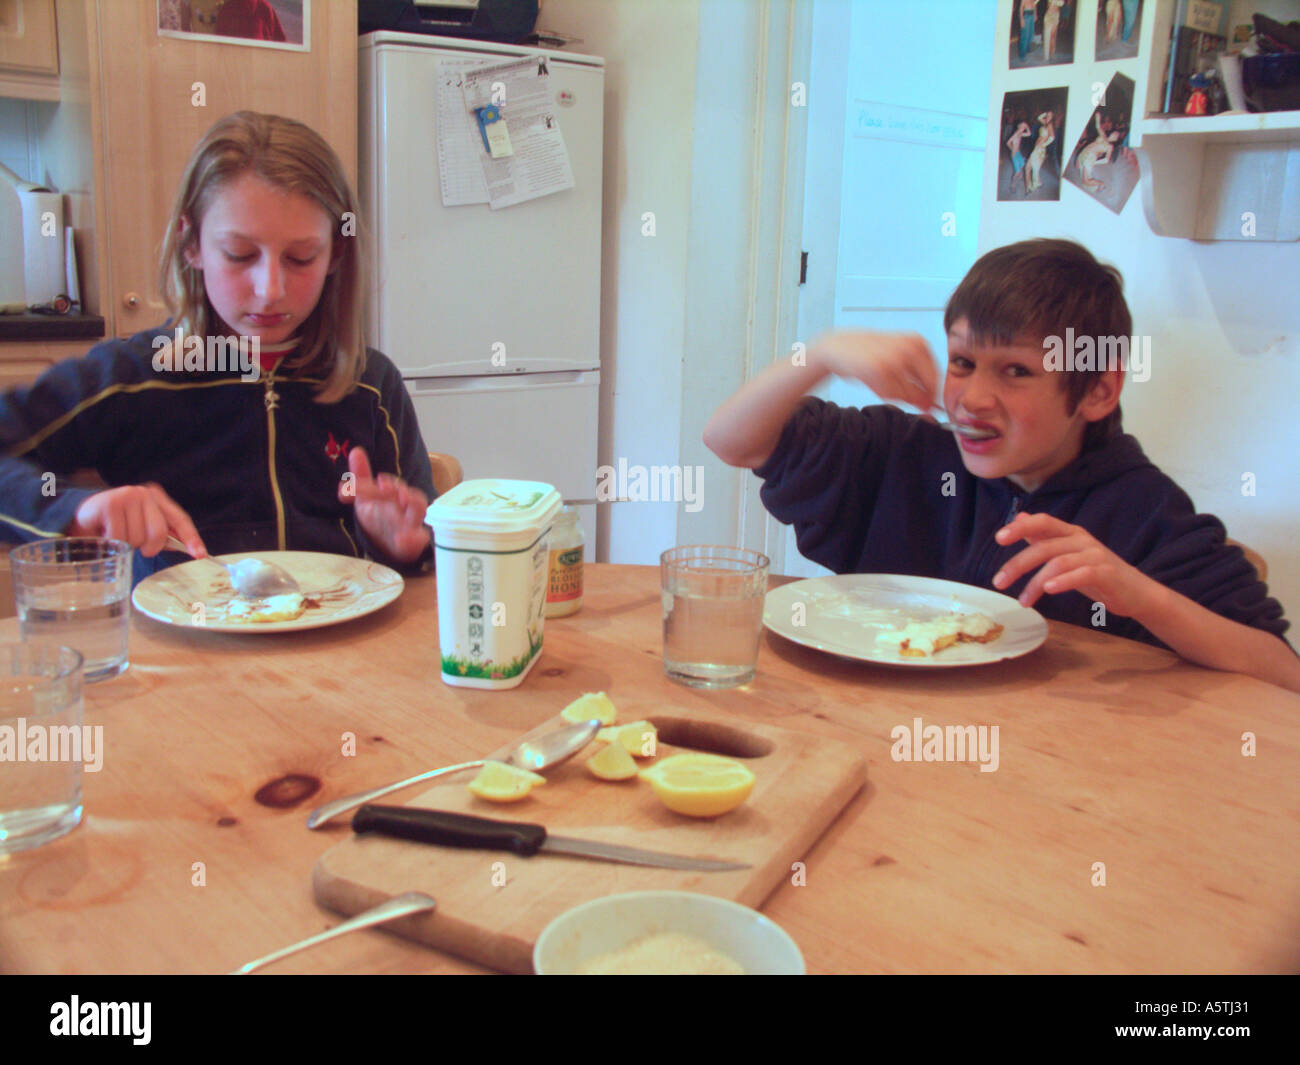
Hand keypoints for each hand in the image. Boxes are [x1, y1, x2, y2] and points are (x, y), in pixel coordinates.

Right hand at [68, 484, 206, 557]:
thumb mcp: (144, 527)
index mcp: (157, 498)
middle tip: (136, 544)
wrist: (84, 515)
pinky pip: (120, 538)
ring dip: (127, 544)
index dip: (191, 538)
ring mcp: (127, 497)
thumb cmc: (118, 523)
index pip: (180, 519)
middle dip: (148, 546)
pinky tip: (107, 533)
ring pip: (138, 537)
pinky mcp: (110, 505)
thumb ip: (166, 535)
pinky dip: (113, 542)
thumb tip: (190, 549)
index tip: (200, 554)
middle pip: (159, 532)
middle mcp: (144, 494)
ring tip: (118, 534)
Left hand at [340, 446, 428, 563]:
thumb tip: (356, 451)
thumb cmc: (380, 515)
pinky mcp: (413, 541)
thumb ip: (362, 476)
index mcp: (395, 494)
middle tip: (386, 486)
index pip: (391, 485)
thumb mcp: (367, 496)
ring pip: (418, 511)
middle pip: (408, 493)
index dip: (386, 483)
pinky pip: (417, 539)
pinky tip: (401, 539)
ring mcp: (410, 523)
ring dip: (413, 504)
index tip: (379, 481)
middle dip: (400, 488)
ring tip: (404, 499)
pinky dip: (411, 539)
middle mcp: (405, 506)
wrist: (387, 543)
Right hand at [808, 330, 938, 416]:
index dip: (930, 396)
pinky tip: (872, 382)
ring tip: (879, 382)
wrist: (837, 347)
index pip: (936, 378)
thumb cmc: (868, 353)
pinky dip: (883, 394)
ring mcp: (896, 358)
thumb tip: (931, 408)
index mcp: (919, 341)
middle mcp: (911, 347)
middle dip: (914, 398)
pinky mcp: (880, 369)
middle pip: (926, 389)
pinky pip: (891, 395)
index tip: (923, 405)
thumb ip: (917, 380)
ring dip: (895, 396)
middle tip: (893, 392)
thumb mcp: (897, 358)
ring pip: (908, 395)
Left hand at [992, 512, 1158, 617]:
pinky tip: (1048, 590)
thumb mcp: (1067, 554)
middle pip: (1044, 546)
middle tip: (999, 582)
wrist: (1136, 593)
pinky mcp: (1107, 573)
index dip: (1020, 527)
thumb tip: (1019, 519)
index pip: (1043, 522)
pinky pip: (1081, 574)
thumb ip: (1043, 538)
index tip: (999, 538)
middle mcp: (1082, 540)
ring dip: (1035, 583)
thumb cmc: (1097, 574)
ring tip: (1023, 601)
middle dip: (1017, 564)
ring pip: (1058, 563)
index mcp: (1070, 533)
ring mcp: (1096, 555)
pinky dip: (1063, 581)